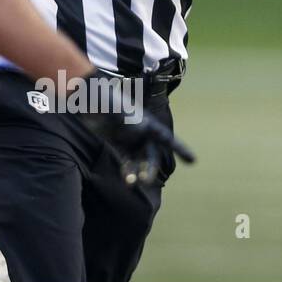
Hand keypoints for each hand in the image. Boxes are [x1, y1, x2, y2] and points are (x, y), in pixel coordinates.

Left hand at [76, 73, 195, 186]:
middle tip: (147, 179)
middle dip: (151, 168)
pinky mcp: (118, 144)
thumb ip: (128, 119)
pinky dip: (128, 171)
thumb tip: (139, 129)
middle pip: (152, 154)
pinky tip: (128, 181)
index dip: (180, 149)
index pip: (166, 137)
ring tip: (133, 182)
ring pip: (140, 161)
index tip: (192, 160)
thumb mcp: (116, 109)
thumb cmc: (105, 100)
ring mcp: (130, 138)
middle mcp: (141, 132)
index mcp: (146, 122)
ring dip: (139, 172)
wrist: (88, 98)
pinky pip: (128, 161)